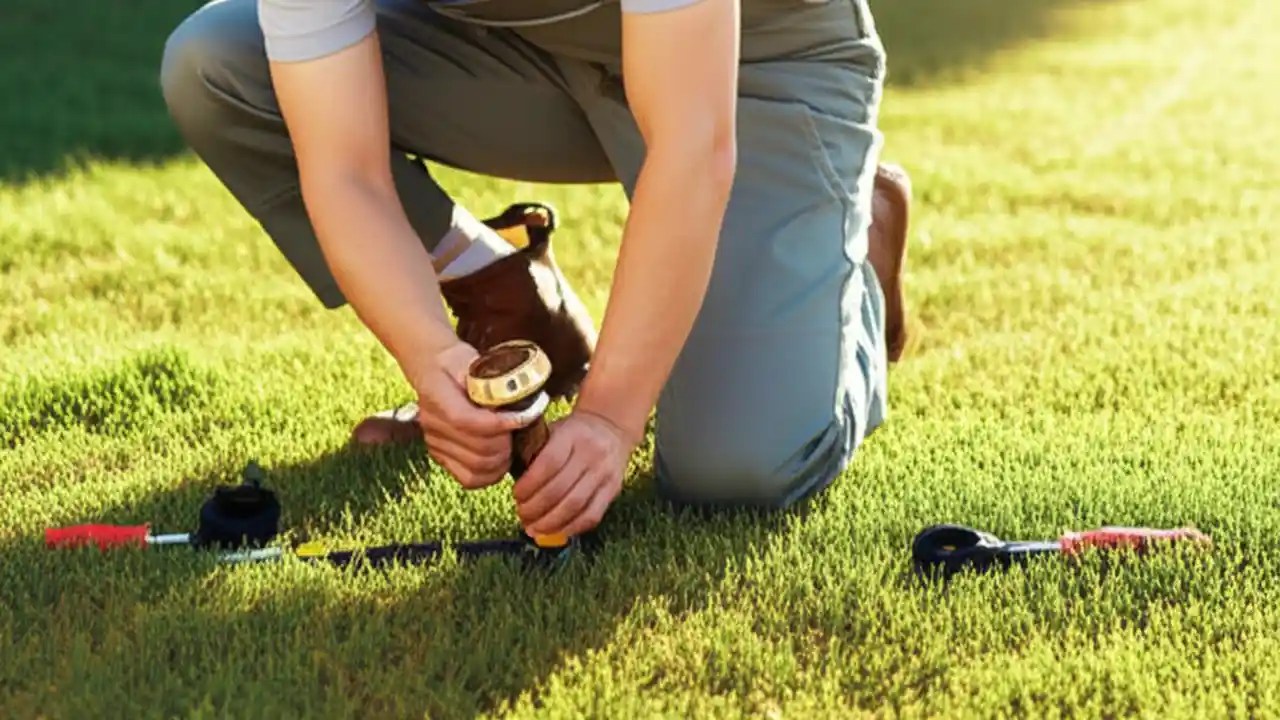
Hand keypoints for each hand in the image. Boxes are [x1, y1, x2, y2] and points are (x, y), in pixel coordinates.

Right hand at [413, 342, 528, 489]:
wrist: (434, 368)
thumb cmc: (458, 363)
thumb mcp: (473, 360)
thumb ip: (491, 378)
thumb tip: (519, 395)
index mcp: (438, 396)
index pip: (471, 421)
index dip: (504, 423)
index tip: (527, 415)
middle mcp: (432, 423)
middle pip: (479, 448)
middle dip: (507, 442)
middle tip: (521, 429)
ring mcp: (434, 442)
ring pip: (477, 467)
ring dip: (502, 459)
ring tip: (512, 444)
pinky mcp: (439, 455)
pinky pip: (468, 478)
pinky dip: (490, 474)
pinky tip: (500, 460)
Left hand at [512, 410, 636, 537]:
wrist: (611, 428)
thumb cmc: (573, 433)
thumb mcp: (554, 431)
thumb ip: (536, 453)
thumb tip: (517, 488)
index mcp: (572, 436)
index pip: (549, 464)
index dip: (529, 485)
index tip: (516, 495)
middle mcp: (591, 454)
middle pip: (559, 490)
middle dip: (535, 508)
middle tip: (522, 515)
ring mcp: (604, 474)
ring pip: (575, 506)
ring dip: (550, 523)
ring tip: (533, 529)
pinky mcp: (613, 490)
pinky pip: (591, 516)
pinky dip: (571, 528)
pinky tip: (555, 532)